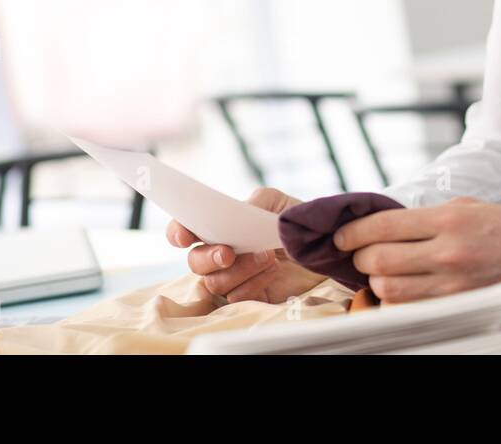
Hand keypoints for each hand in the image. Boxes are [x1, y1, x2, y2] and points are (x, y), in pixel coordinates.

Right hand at [166, 186, 327, 303]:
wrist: (322, 246)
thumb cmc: (294, 222)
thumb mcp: (276, 203)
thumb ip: (252, 203)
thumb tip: (236, 213)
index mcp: (220, 227)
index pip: (186, 231)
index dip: (178, 232)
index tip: (184, 236)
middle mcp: (221, 253)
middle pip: (195, 262)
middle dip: (208, 258)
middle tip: (228, 254)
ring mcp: (233, 276)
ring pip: (214, 282)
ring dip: (240, 269)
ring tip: (268, 256)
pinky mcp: (249, 296)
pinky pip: (236, 297)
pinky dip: (254, 283)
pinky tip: (273, 271)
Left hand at [332, 196, 500, 302]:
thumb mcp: (464, 205)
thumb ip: (424, 215)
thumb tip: (381, 224)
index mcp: (448, 219)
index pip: (383, 226)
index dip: (353, 232)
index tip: (341, 237)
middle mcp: (448, 252)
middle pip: (379, 260)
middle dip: (360, 258)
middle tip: (360, 255)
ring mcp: (453, 284)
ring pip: (389, 290)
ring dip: (376, 281)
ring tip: (380, 272)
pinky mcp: (458, 306)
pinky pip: (411, 308)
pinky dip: (397, 301)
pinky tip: (400, 290)